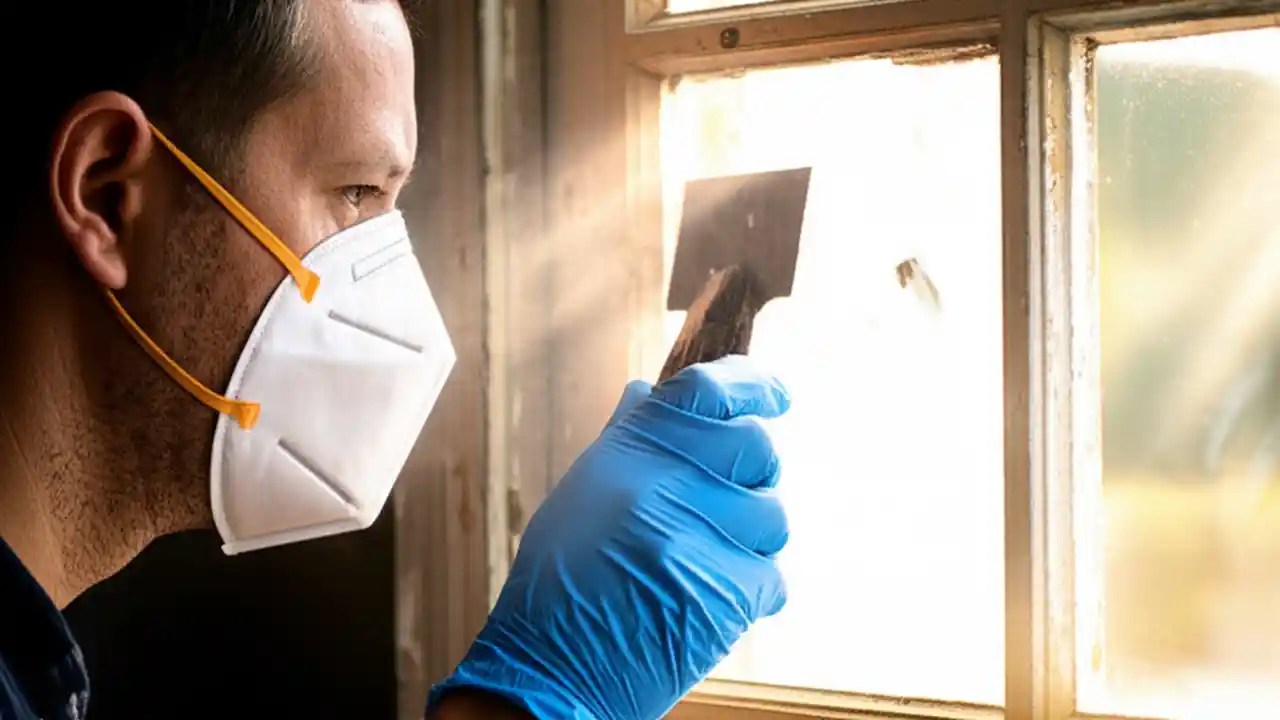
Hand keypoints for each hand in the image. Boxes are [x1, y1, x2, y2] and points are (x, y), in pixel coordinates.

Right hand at [427, 356, 790, 718]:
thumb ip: (627, 438)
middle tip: (720, 509)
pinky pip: (772, 577)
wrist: (552, 670)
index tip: (777, 396)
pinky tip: (705, 602)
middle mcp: (667, 478)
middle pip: (757, 448)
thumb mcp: (583, 492)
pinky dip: (750, 593)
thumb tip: (647, 389)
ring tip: (699, 567)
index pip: (708, 389)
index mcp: (629, 448)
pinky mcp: (729, 588)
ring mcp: (701, 531)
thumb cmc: (562, 581)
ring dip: (750, 541)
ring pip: (772, 515)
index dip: (753, 385)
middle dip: (752, 476)